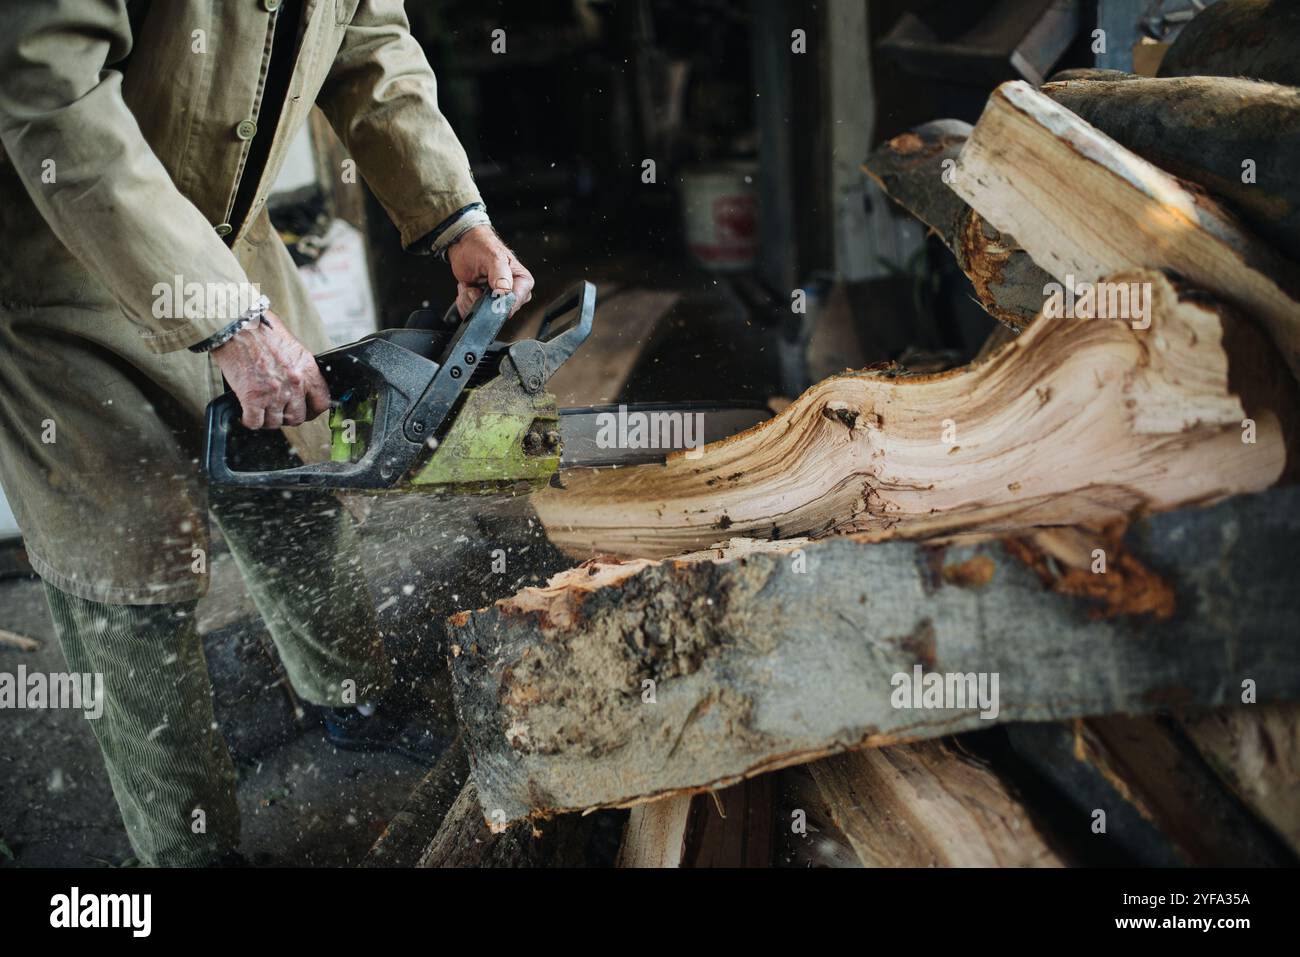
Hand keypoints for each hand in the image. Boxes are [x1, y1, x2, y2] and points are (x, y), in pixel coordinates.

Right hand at [212, 311, 330, 428]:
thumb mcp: (292, 346)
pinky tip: (246, 413)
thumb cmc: (261, 331)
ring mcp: (274, 393)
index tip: (305, 411)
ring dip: (267, 419)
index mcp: (307, 369)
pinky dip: (249, 421)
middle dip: (287, 416)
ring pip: (276, 422)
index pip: (322, 402)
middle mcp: (294, 383)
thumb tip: (301, 386)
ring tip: (260, 409)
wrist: (236, 326)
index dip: (313, 410)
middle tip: (277, 410)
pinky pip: (255, 423)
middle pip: (298, 417)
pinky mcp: (252, 398)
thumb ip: (299, 368)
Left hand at [447, 225, 533, 317]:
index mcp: (522, 282)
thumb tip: (504, 291)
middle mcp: (512, 293)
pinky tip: (467, 288)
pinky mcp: (484, 304)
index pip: (515, 303)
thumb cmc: (482, 246)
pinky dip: (464, 302)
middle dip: (480, 301)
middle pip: (497, 312)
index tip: (486, 293)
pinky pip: (472, 313)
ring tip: (470, 285)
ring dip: (469, 300)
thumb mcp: (494, 256)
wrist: (464, 245)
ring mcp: (497, 300)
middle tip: (475, 286)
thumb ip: (501, 273)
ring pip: (482, 315)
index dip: (498, 302)